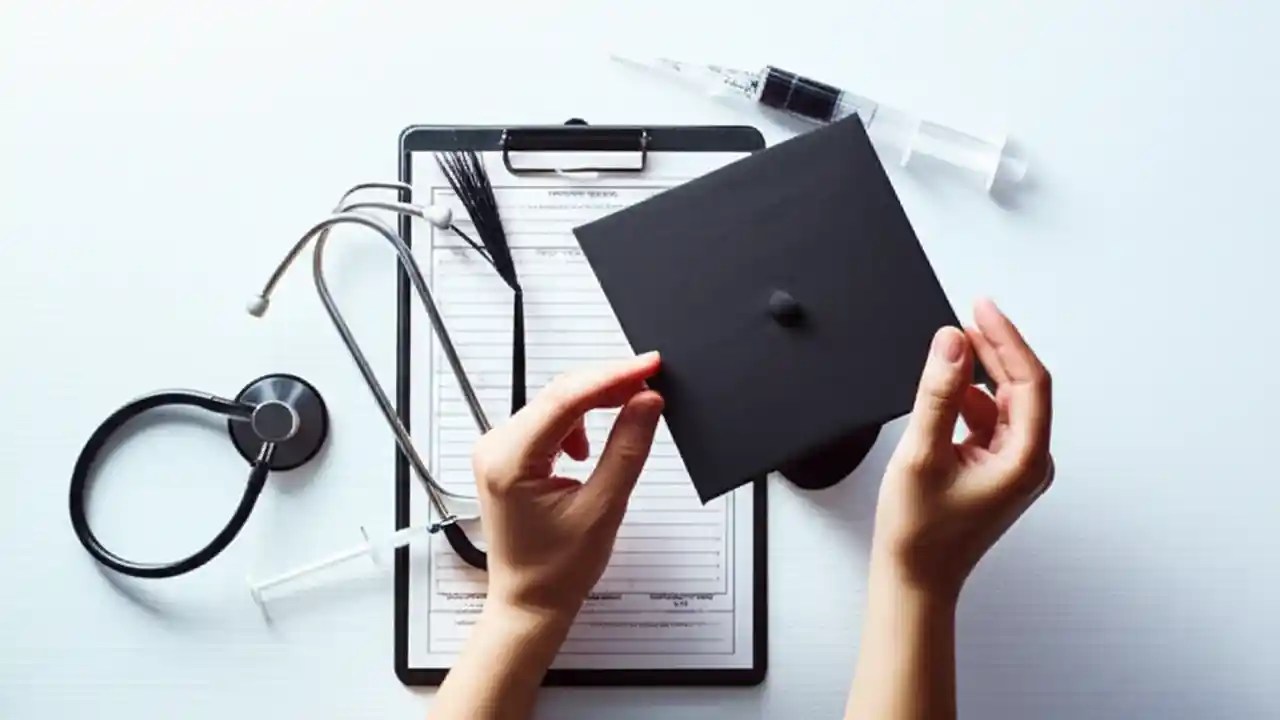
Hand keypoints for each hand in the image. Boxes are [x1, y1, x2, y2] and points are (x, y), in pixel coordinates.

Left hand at [470, 352, 664, 622]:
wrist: (531, 601)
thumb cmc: (556, 569)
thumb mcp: (604, 507)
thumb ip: (627, 448)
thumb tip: (646, 403)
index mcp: (509, 461)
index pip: (565, 399)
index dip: (612, 376)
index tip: (647, 365)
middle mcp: (495, 448)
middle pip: (559, 394)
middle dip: (607, 384)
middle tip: (651, 379)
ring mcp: (498, 449)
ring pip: (555, 404)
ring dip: (594, 402)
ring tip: (630, 410)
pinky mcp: (508, 455)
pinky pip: (548, 421)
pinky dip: (578, 421)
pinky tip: (592, 445)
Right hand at [872, 298, 1053, 600]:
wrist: (914, 579)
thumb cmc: (921, 534)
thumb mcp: (921, 453)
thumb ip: (938, 393)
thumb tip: (951, 344)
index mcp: (1025, 460)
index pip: (1030, 381)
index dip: (1007, 338)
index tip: (982, 307)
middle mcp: (1029, 461)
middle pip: (1021, 387)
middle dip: (993, 350)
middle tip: (963, 317)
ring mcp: (1014, 466)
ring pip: (1003, 402)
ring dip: (977, 375)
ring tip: (945, 354)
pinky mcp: (996, 469)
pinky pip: (988, 420)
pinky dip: (968, 400)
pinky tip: (944, 390)